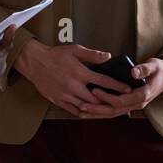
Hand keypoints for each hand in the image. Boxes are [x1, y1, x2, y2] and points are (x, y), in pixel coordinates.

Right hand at [13, 40, 131, 113]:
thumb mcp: (75, 50)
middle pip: (96, 98)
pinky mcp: (58, 101)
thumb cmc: (55, 55)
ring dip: (99, 110)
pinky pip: (73, 111)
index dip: (117, 86)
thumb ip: (92, 54)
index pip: (103, 81)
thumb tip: (108, 56)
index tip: (127, 89)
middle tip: (122, 103)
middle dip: (110, 101)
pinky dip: (84, 113)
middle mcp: (73, 86)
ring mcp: (65, 95)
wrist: (34, 62)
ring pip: (86, 107)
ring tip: (110, 110)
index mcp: (80, 72)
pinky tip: (92, 113)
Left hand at [80, 57, 162, 118]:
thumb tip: (133, 72)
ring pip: (113, 113)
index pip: (121, 100)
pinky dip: (101, 112)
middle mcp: (137, 103)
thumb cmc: (159, 69)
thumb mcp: (154, 65)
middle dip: (97, 109)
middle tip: (81, 106)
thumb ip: (144, 69)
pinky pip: (114, 111)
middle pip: (114, 111)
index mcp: (143, 95)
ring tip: (81, 112)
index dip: (107, 97)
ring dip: (97, 114)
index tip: (94, 90)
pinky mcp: (129, 104)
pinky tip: (90, 111)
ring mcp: (133, 105)